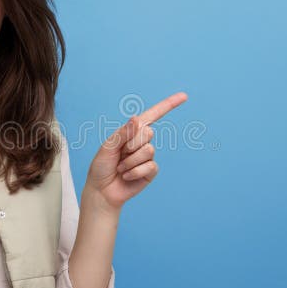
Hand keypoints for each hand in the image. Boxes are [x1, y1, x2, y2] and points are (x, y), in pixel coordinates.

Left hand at [83, 92, 187, 212]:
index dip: (168, 105)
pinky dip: (134, 172)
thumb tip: (136, 118)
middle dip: (131, 144)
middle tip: (120, 155)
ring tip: (120, 168)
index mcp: (131, 132)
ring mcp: (147, 157)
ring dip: (130, 161)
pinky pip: (150, 166)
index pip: (152, 116)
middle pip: (148, 132)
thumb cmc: (101, 167)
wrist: (102, 191)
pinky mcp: (150, 171)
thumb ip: (122, 133)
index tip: (184, 96)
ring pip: (148, 150)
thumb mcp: (108, 147)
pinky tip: (126, 176)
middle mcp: (141, 142)